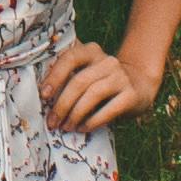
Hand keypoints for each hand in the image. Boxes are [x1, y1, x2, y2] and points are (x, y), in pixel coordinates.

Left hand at [39, 39, 157, 133]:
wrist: (139, 85)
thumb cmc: (102, 82)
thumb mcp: (87, 71)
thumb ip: (68, 74)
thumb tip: (41, 94)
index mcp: (91, 51)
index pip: (70, 57)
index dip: (55, 76)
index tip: (43, 95)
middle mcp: (107, 61)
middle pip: (80, 81)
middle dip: (62, 104)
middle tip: (52, 121)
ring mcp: (121, 77)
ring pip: (93, 94)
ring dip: (76, 114)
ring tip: (66, 127)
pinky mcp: (131, 94)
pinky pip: (109, 109)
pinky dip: (93, 121)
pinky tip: (83, 128)